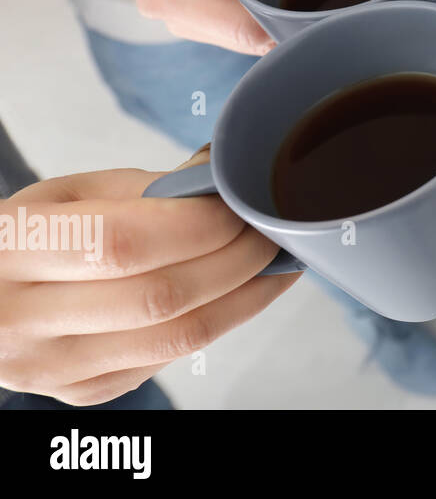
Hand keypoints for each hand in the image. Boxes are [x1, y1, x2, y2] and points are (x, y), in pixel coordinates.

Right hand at [0, 167, 298, 405]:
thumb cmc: (34, 235)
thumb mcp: (70, 195)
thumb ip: (148, 190)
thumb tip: (226, 179)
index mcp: (13, 248)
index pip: (123, 242)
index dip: (199, 225)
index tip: (241, 205)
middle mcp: (20, 318)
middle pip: (159, 296)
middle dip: (236, 258)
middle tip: (271, 230)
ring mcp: (50, 366)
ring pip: (176, 336)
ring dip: (244, 295)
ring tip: (274, 262)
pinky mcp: (82, 392)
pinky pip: (169, 358)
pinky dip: (219, 321)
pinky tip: (242, 292)